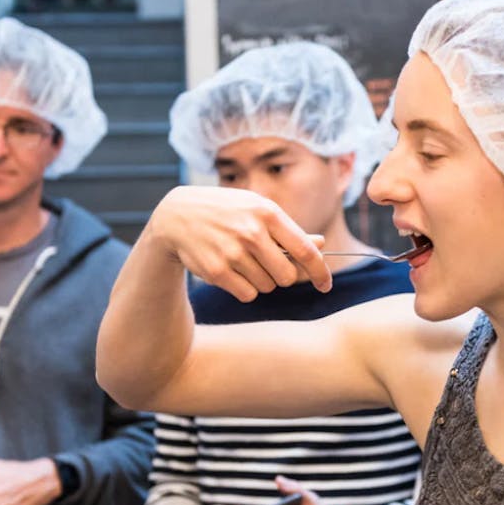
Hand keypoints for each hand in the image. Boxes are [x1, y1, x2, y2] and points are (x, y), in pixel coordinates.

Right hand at [147, 185, 331, 300]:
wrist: (178, 216)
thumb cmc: (228, 212)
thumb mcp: (258, 209)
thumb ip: (289, 231)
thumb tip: (321, 245)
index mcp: (268, 213)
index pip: (306, 251)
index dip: (320, 272)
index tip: (325, 285)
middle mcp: (251, 232)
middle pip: (287, 277)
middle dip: (283, 276)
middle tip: (269, 265)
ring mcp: (232, 252)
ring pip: (267, 287)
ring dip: (261, 280)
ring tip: (244, 261)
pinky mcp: (217, 271)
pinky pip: (247, 294)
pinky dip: (245, 288)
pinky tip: (232, 270)